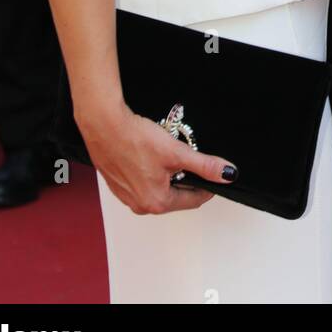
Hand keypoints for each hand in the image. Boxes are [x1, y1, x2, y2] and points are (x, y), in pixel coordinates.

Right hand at [77, 97, 236, 213]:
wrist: (105, 125)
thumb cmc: (134, 139)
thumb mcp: (177, 152)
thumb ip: (204, 165)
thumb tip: (226, 174)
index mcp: (157, 202)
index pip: (193, 201)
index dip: (207, 187)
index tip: (213, 177)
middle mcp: (140, 205)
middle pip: (176, 196)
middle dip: (185, 178)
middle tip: (188, 158)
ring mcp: (127, 196)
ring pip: (159, 188)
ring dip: (168, 174)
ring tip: (168, 153)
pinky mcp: (118, 185)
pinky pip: (143, 182)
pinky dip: (151, 171)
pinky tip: (150, 154)